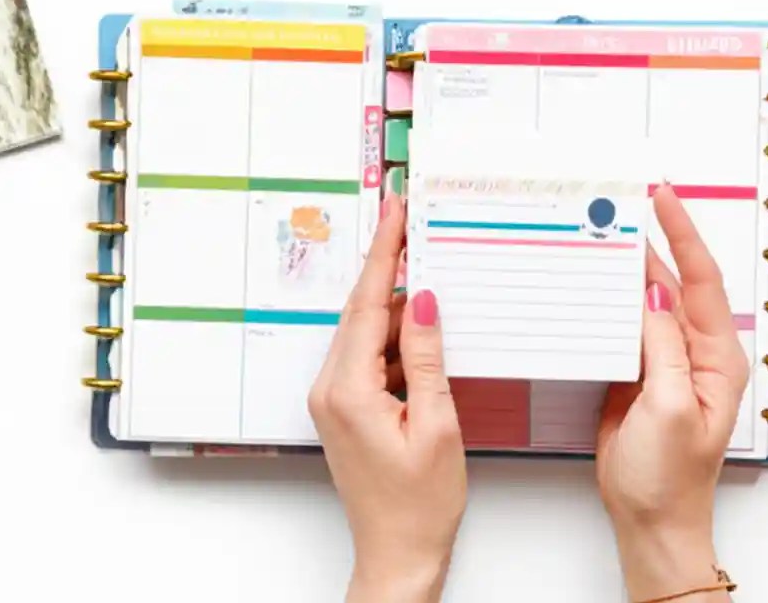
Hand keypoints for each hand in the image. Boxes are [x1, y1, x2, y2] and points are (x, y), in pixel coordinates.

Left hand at [308, 194, 466, 602]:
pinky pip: (368, 357)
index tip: (396, 214)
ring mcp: (333, 399)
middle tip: (411, 223)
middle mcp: (330, 389)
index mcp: (348, 390)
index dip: (385, 254)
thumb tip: (425, 303)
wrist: (397, 553)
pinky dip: (395, 339)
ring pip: (366, 332)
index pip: (369, 304)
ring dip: (397, 306)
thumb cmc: (419, 504)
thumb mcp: (437, 424)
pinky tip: (423, 328)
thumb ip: (428, 357)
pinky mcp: (344, 408)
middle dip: (389, 267)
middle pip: (362, 311)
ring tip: (428, 269)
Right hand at [597, 185, 749, 601]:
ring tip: (600, 233)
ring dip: (623, 270)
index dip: (684, 236)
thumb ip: (662, 348)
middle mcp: (692, 353)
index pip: (702, 281)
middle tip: (620, 206)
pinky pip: (619, 328)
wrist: (649, 522)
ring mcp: (662, 362)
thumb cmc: (671, 479)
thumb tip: (652, 296)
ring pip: (642, 302)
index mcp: (716, 358)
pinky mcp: (635, 374)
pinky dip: (604, 304)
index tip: (665, 200)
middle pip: (671, 284)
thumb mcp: (670, 409)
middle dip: (650, 243)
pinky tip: (588, 285)